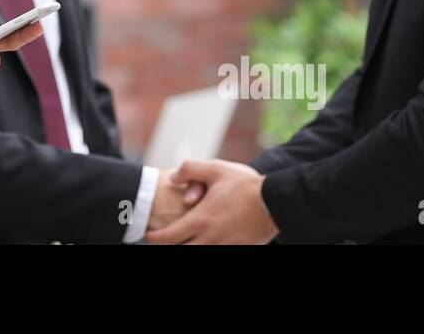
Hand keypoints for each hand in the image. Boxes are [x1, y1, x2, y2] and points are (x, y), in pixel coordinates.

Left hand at [145, 159, 278, 244]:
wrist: (276, 201)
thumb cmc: (245, 185)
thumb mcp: (216, 168)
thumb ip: (190, 169)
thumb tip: (173, 178)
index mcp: (201, 219)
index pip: (170, 237)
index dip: (155, 238)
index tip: (148, 236)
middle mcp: (211, 238)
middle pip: (182, 251)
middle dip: (169, 247)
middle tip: (161, 242)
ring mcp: (226, 247)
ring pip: (199, 254)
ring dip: (189, 248)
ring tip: (183, 241)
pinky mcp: (238, 249)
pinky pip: (218, 253)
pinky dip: (208, 249)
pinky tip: (205, 242)